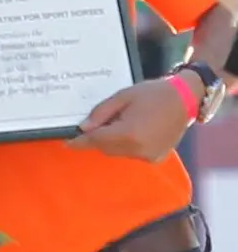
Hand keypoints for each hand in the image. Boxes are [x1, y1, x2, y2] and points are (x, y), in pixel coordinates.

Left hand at [67, 78, 194, 161]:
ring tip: (120, 120)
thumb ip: (101, 113)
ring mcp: (148, 157)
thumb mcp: (122, 96)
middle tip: (96, 122)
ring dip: (112, 140)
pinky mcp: (156, 158)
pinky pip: (132, 153)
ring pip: (118, 152)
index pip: (96, 140)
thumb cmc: (152, 93)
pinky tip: (134, 127)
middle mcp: (139, 150)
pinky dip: (127, 144)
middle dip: (97, 137)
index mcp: (129, 134)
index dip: (80, 142)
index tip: (67, 142)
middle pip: (106, 148)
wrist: (184, 99)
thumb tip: (84, 127)